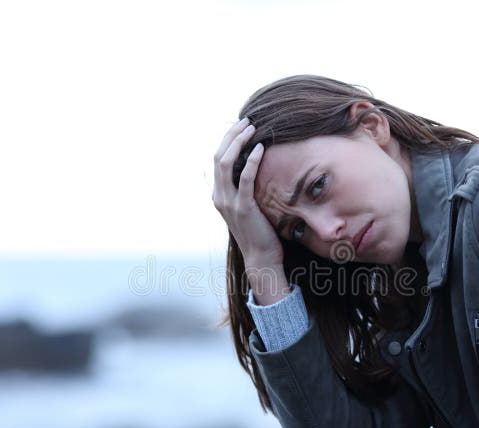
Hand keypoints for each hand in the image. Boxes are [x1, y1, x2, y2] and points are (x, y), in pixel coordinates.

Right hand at [212, 118, 283, 267]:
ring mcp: (229, 202)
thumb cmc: (260, 231)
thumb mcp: (248, 206)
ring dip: (238, 142)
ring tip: (252, 128)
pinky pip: (244, 179)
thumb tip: (256, 168)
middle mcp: (219, 196)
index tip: (241, 126)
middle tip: (246, 120)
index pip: (217, 159)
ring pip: (225, 163)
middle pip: (217, 156)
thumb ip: (246, 189)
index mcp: (218, 195)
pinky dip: (251, 161)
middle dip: (231, 135)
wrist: (261, 256)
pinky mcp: (243, 207)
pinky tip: (260, 148)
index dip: (227, 140)